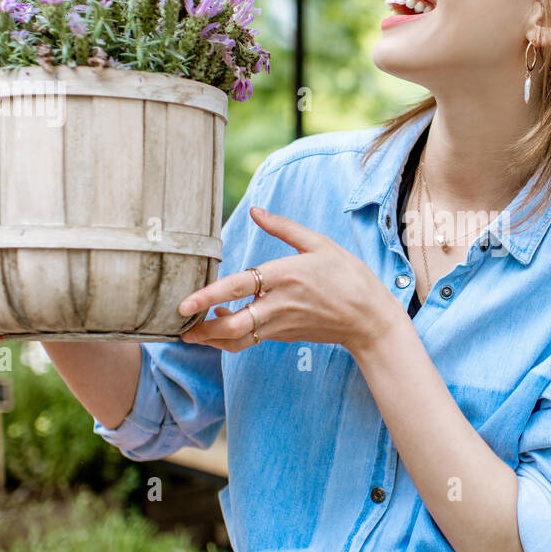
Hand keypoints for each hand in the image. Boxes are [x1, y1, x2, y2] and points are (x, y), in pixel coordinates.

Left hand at [178, 206, 397, 355]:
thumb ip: (284, 228)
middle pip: (232, 325)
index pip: (238, 287)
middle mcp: (279, 303)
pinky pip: (250, 341)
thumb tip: (254, 210)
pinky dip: (230, 339)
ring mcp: (281, 324)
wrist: (370, 318)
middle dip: (203, 329)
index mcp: (285, 276)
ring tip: (193, 333)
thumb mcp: (319, 244)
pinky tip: (220, 328)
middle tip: (181, 326)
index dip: (208, 296)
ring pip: (238, 339)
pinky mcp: (284, 335)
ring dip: (212, 339)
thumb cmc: (348, 276)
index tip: (184, 304)